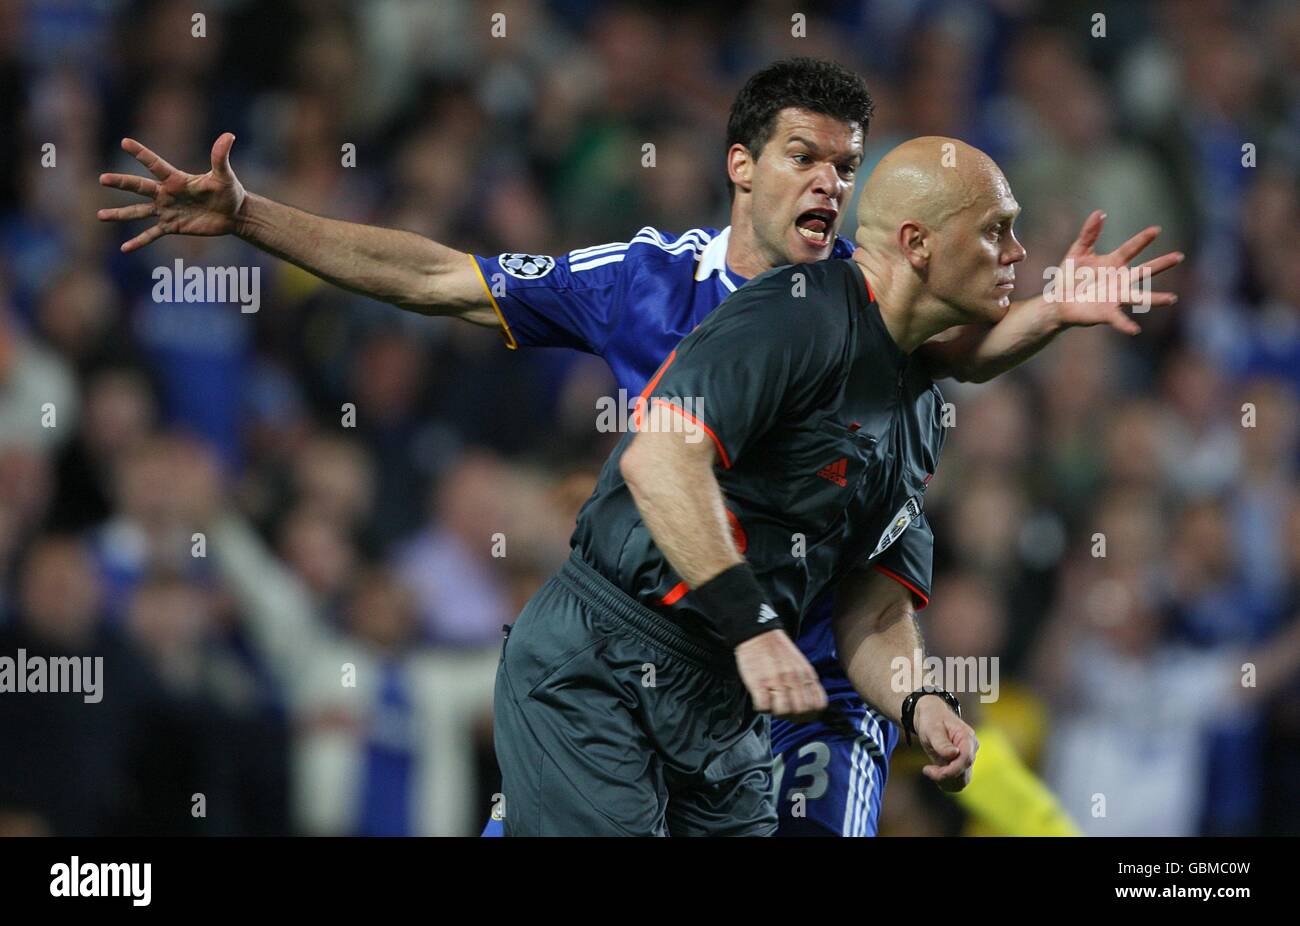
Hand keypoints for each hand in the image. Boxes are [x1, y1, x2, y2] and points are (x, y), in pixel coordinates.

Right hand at [98, 133, 246, 251]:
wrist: (233, 214)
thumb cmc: (229, 191)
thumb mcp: (224, 175)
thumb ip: (221, 157)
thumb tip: (229, 135)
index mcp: (176, 179)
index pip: (155, 164)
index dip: (141, 153)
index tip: (125, 142)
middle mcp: (166, 193)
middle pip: (139, 187)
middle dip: (121, 183)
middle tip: (102, 179)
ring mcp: (167, 210)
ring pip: (138, 212)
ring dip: (120, 214)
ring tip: (100, 215)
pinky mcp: (172, 226)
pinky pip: (152, 234)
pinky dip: (139, 241)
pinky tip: (125, 248)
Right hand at [735, 629, 827, 719]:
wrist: (758, 632)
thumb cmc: (779, 651)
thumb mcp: (801, 664)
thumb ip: (807, 682)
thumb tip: (811, 705)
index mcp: (807, 674)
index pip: (818, 705)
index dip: (811, 714)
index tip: (802, 713)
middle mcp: (794, 678)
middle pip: (802, 711)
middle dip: (794, 716)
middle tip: (785, 711)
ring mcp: (776, 680)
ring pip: (784, 711)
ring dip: (777, 713)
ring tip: (772, 705)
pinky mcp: (758, 682)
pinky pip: (763, 706)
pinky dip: (762, 708)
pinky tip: (761, 700)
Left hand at [914, 696, 977, 791]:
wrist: (931, 716)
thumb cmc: (931, 719)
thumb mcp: (932, 728)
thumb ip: (942, 742)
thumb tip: (954, 754)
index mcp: (967, 737)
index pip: (966, 760)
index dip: (951, 770)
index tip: (931, 771)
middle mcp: (971, 749)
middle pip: (964, 773)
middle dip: (945, 776)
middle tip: (927, 770)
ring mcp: (967, 758)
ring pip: (962, 780)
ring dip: (945, 781)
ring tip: (930, 771)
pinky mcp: (961, 764)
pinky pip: (958, 780)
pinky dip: (946, 782)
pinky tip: (934, 773)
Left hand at [1048, 210, 1183, 334]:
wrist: (1058, 301)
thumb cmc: (1070, 276)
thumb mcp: (1077, 252)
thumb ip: (1088, 234)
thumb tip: (1099, 212)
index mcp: (1113, 263)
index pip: (1131, 248)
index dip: (1142, 239)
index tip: (1156, 230)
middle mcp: (1120, 280)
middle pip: (1144, 271)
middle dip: (1161, 264)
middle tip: (1180, 256)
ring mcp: (1115, 296)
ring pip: (1139, 297)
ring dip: (1155, 299)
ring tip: (1172, 299)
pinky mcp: (1106, 312)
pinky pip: (1118, 319)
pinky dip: (1126, 324)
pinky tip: (1135, 330)